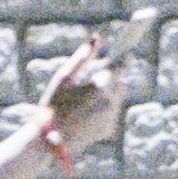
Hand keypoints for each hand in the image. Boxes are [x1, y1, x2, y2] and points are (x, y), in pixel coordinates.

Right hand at [41, 44, 123, 161]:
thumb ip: (82, 57)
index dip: (124, 59)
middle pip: (120, 83)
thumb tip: (97, 37)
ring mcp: (110, 117)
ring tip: (86, 98)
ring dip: (108, 94)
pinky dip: (104, 109)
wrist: (50, 141)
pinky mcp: (108, 129)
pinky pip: (112, 113)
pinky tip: (85, 113)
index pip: (120, 68)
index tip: (127, 53)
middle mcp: (109, 102)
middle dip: (113, 79)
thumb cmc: (53, 105)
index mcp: (98, 87)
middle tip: (96, 79)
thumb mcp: (64, 77)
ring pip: (117, 98)